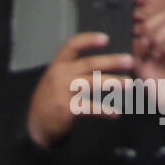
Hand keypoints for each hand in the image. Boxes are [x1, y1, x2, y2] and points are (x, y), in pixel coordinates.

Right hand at [27, 32, 134, 147]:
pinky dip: (104, 111)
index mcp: (57, 65)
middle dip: (112, 61)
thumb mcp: (55, 79)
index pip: (72, 45)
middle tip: (129, 61)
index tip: (106, 38)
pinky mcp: (66, 109)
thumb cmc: (49, 101)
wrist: (35, 126)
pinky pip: (90, 108)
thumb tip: (101, 64)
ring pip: (92, 83)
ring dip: (113, 82)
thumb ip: (71, 69)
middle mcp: (60, 75)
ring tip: (128, 84)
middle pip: (89, 64)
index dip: (89, 40)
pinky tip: (115, 113)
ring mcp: (62, 92)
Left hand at [133, 8, 164, 113]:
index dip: (145, 25)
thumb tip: (131, 39)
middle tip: (148, 46)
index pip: (154, 18)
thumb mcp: (141, 71)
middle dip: (152, 28)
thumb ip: (135, 55)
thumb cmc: (159, 87)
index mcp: (160, 40)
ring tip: (158, 55)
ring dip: (161, 38)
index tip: (140, 43)